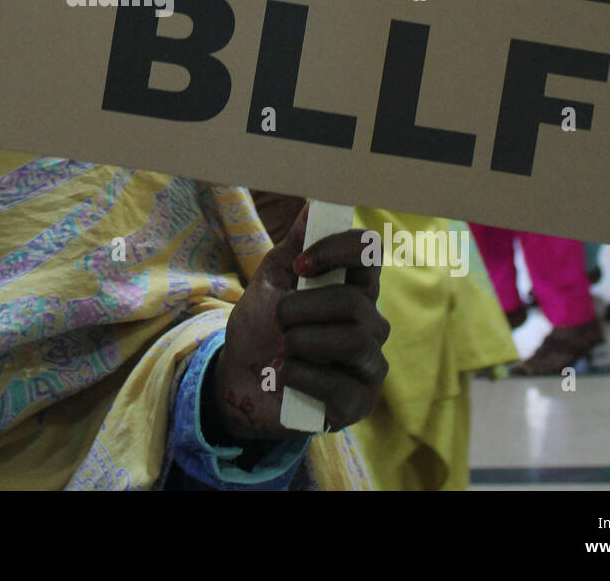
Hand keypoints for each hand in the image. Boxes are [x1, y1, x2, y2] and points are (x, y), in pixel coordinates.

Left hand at [209, 205, 388, 440]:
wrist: (239, 380)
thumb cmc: (260, 328)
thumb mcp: (270, 283)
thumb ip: (293, 249)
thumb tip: (312, 208)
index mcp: (353, 288)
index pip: (370, 253)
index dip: (338, 251)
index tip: (302, 264)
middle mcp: (371, 324)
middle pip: (354, 302)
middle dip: (302, 309)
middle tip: (279, 320)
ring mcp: (369, 364)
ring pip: (353, 340)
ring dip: (302, 341)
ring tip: (283, 349)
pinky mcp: (359, 401)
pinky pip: (338, 384)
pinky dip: (299, 375)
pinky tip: (286, 376)